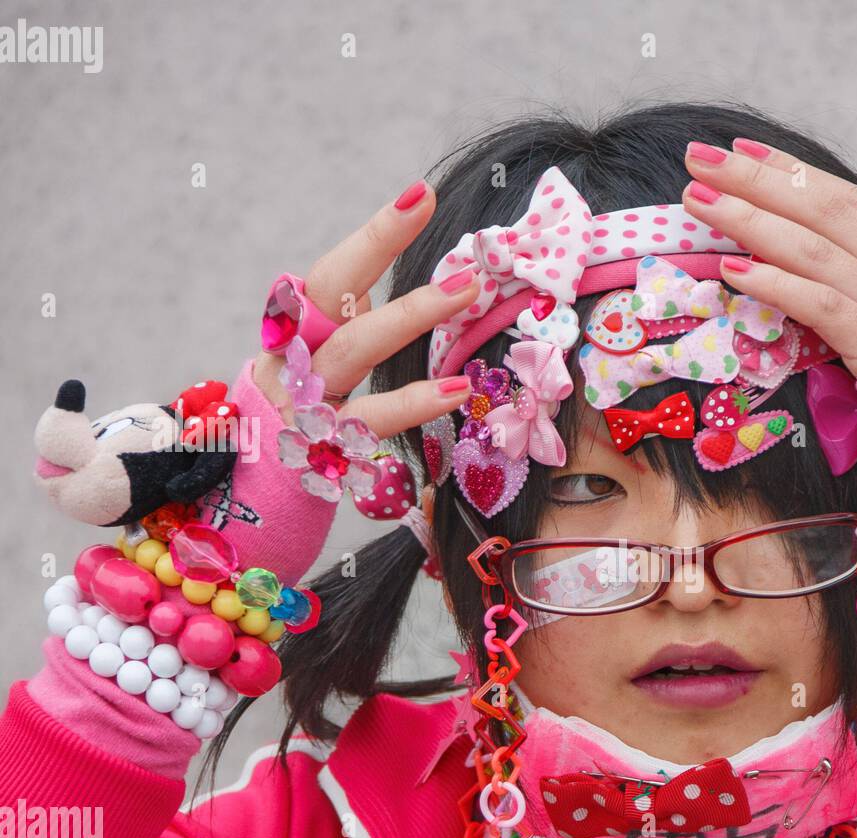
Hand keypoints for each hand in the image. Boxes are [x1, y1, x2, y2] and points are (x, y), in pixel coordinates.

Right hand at [252, 181, 477, 431]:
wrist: (250, 486)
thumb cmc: (300, 416)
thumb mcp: (317, 362)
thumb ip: (349, 325)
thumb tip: (399, 290)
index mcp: (294, 329)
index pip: (335, 273)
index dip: (376, 235)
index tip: (419, 194)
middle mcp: (291, 354)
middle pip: (330, 290)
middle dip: (380, 246)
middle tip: (439, 221)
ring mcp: (302, 397)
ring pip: (353, 347)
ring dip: (411, 314)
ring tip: (469, 293)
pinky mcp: (318, 445)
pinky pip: (369, 418)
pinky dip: (413, 402)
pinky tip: (456, 388)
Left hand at [680, 140, 856, 378]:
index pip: (836, 193)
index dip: (786, 168)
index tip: (739, 148)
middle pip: (815, 207)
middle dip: (753, 179)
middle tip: (699, 158)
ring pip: (809, 249)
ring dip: (748, 221)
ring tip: (699, 202)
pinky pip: (816, 304)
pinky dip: (774, 284)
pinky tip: (733, 270)